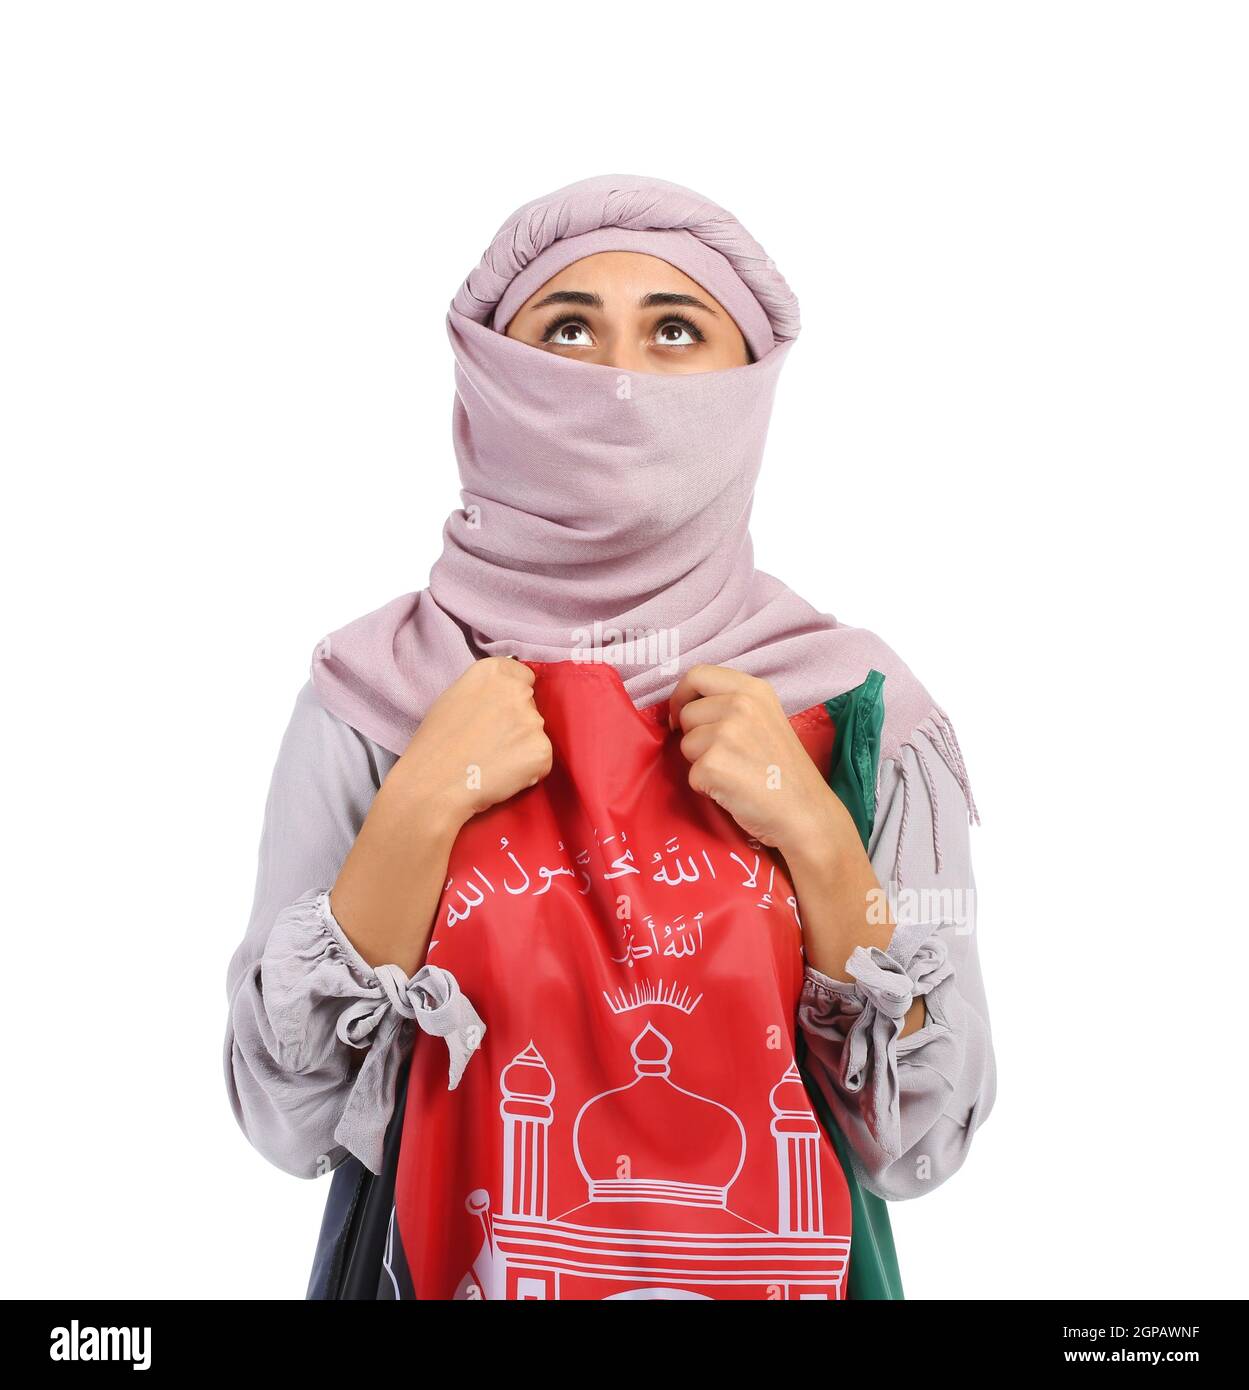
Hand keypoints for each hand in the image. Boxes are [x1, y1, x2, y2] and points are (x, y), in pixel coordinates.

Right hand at [395, 657, 552, 833]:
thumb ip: (485, 691)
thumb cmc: (434, 744)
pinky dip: (527, 769)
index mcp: (494, 672)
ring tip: (491, 762)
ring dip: (521, 746)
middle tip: (490, 742)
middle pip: (530, 704)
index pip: (522, 676)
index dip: (511, 697)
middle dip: (516, 721)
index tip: (499, 714)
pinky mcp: (542, 751)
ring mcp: (533, 721)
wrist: (433, 785)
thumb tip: (500, 699)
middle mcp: (517, 691)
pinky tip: (502, 775)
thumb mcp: (453, 698)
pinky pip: (540, 759)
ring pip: (535, 733)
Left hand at [669, 664, 855, 860]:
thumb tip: (687, 705)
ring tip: (735, 773)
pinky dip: (706, 786)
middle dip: (695, 736)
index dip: (682, 696)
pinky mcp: (714, 765)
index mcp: (753, 689)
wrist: (805, 812)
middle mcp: (740, 705)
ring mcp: (726, 734)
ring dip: (701, 762)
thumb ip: (732, 703)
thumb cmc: (785, 770)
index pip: (697, 674)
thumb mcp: (767, 718)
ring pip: (685, 745)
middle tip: (726, 756)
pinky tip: (734, 790)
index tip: (684, 716)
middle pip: (687, 713)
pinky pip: (691, 774)